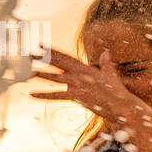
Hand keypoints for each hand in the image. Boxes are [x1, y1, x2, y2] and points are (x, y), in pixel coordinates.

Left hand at [29, 48, 144, 124]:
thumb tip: (106, 52)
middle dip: (43, 58)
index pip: (66, 57)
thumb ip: (106, 64)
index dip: (53, 50)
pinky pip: (58, 95)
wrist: (125, 107)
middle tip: (27, 54)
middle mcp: (83, 74)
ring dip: (41, 74)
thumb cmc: (117, 93)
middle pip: (59, 64)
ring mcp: (81, 84)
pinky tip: (31, 94)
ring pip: (57, 78)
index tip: (40, 45)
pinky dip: (45, 95)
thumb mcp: (111, 76)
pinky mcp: (80, 96)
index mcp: (87, 68)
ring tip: (27, 72)